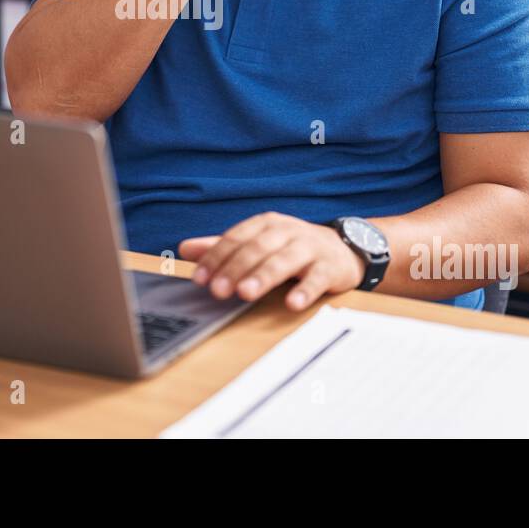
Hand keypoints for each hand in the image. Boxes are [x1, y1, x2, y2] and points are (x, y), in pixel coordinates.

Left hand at [178, 212, 366, 311]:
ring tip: (246, 293)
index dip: (215, 258)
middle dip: (236, 269)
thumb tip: (185, 249)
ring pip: (284, 261)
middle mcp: (287, 231)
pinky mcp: (330, 267)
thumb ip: (223, 247)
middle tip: (218, 291)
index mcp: (265, 224)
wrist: (343, 249)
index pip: (235, 239)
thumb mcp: (258, 243)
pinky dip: (305, 290)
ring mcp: (310, 248)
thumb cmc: (292, 248)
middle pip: (257, 249)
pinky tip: (292, 303)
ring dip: (264, 276)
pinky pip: (317, 278)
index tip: (199, 278)